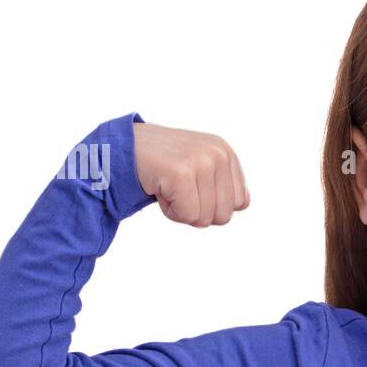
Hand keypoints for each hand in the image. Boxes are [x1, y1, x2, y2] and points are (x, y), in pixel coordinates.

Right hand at [133, 122, 249, 226]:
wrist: (123, 148)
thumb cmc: (163, 164)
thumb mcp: (200, 167)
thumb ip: (224, 184)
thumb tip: (243, 204)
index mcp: (226, 153)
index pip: (239, 203)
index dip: (211, 204)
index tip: (191, 186)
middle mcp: (218, 154)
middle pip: (224, 215)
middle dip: (197, 211)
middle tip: (177, 188)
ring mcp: (201, 162)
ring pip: (204, 219)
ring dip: (181, 211)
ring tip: (168, 186)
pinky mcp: (181, 173)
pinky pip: (187, 215)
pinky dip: (170, 211)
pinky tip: (160, 189)